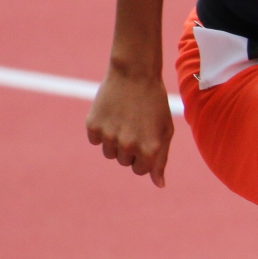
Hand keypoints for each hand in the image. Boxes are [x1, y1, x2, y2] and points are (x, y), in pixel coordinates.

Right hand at [86, 67, 173, 186]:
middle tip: (135, 124)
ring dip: (114, 141)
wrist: (134, 74)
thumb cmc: (154, 103)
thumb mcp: (165, 131)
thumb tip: (159, 185)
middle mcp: (129, 146)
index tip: (145, 138)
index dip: (143, 155)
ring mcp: (109, 137)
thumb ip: (161, 160)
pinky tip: (111, 113)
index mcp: (150, 150)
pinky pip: (95, 140)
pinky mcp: (93, 127)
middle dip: (129, 148)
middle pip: (124, 162)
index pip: (140, 170)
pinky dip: (101, 130)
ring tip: (124, 119)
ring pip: (109, 153)